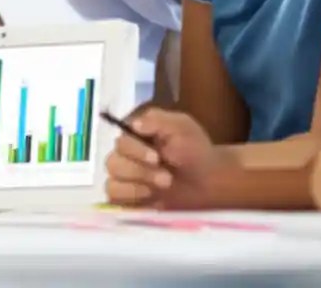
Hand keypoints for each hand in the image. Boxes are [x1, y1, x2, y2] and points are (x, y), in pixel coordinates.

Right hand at [104, 108, 224, 208]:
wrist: (208, 180)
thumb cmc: (194, 150)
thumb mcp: (182, 127)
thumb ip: (158, 121)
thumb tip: (134, 124)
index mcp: (134, 134)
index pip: (120, 141)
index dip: (136, 150)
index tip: (157, 158)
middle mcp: (124, 155)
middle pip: (113, 163)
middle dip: (140, 172)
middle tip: (167, 179)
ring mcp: (124, 178)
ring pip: (112, 183)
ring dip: (136, 188)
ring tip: (162, 188)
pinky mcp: (127, 198)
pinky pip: (115, 199)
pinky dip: (130, 199)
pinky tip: (150, 198)